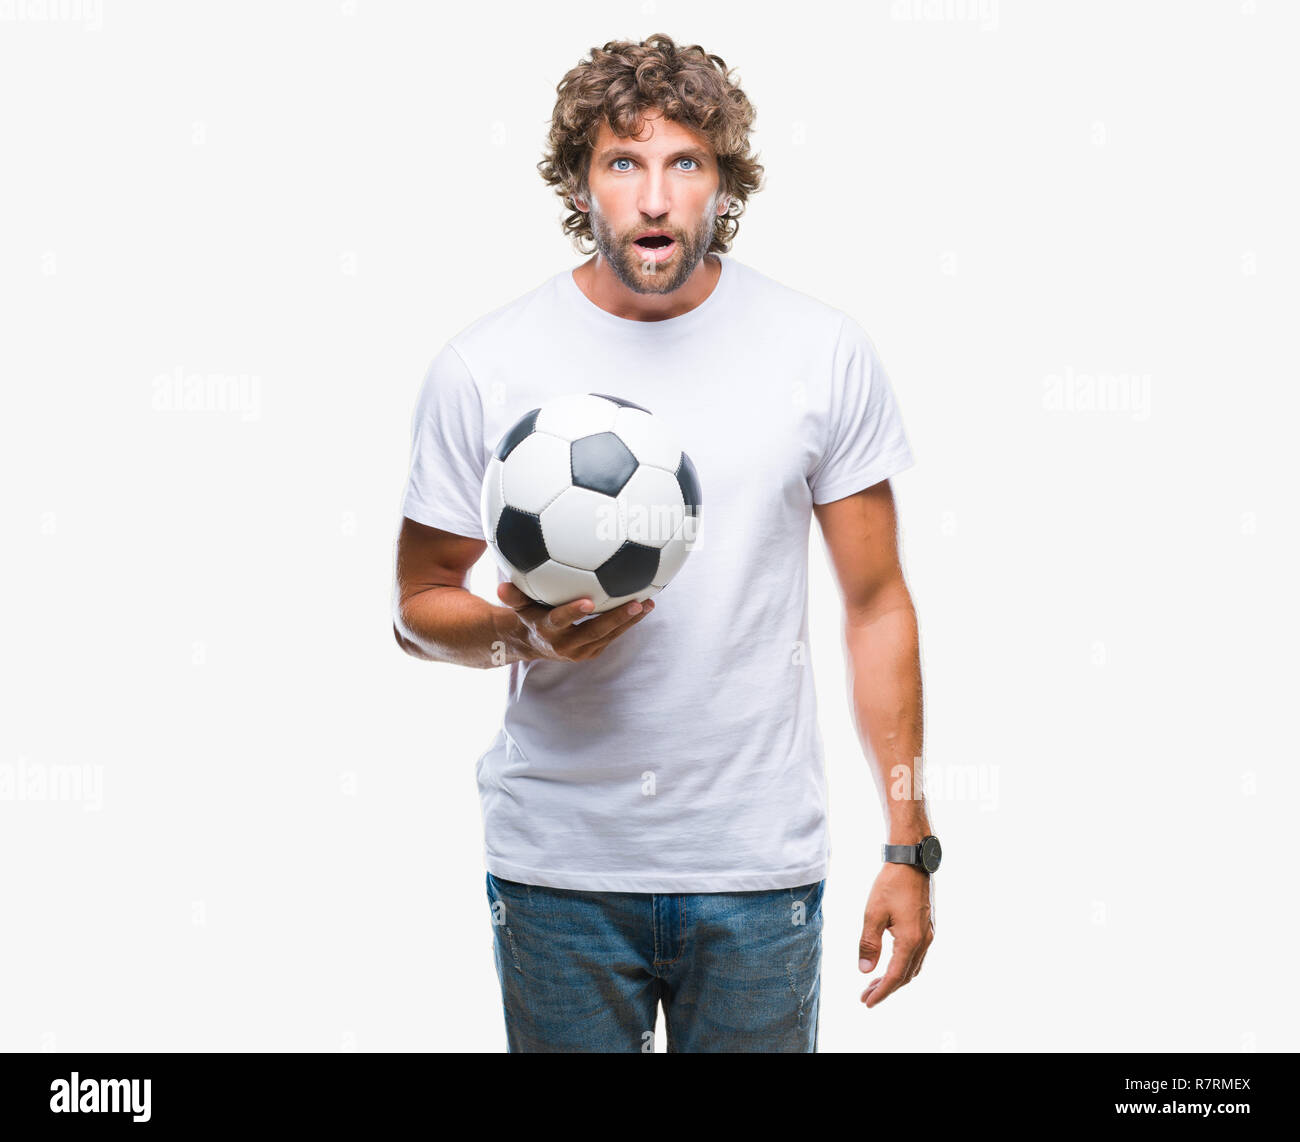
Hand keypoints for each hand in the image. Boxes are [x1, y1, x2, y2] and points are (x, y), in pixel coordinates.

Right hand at [496, 582, 653, 661]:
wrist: (534, 645)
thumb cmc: (528, 614)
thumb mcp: (518, 606)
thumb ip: (513, 595)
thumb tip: (502, 584)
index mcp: (548, 630)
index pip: (561, 620)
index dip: (573, 612)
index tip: (588, 601)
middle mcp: (566, 644)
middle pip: (595, 631)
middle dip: (617, 618)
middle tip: (637, 602)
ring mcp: (582, 650)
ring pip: (609, 635)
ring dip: (630, 620)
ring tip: (648, 602)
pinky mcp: (593, 651)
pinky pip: (613, 636)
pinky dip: (628, 622)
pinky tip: (645, 605)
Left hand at [858, 862, 934, 1006]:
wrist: (911, 862)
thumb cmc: (891, 885)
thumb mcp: (873, 913)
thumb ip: (869, 944)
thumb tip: (864, 971)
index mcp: (910, 940)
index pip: (895, 976)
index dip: (881, 992)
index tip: (867, 1003)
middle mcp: (923, 941)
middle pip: (905, 975)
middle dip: (885, 988)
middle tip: (866, 996)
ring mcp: (927, 934)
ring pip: (912, 967)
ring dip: (894, 978)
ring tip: (873, 984)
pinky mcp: (927, 927)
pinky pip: (916, 956)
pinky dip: (902, 966)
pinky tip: (890, 964)